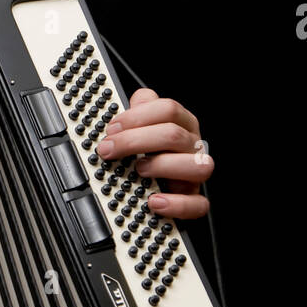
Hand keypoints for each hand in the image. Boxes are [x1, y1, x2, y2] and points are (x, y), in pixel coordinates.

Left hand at [95, 87, 212, 218]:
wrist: (159, 185)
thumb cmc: (151, 152)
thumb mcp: (144, 127)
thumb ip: (141, 110)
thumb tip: (131, 102)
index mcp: (182, 124)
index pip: (168, 109)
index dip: (137, 116)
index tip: (112, 128)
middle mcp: (192, 146)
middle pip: (173, 135)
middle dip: (135, 141)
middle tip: (109, 150)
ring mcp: (195, 173)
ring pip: (196, 166)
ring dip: (163, 166)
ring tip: (139, 170)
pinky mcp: (194, 199)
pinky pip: (198, 204)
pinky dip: (176, 204)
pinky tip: (154, 201)